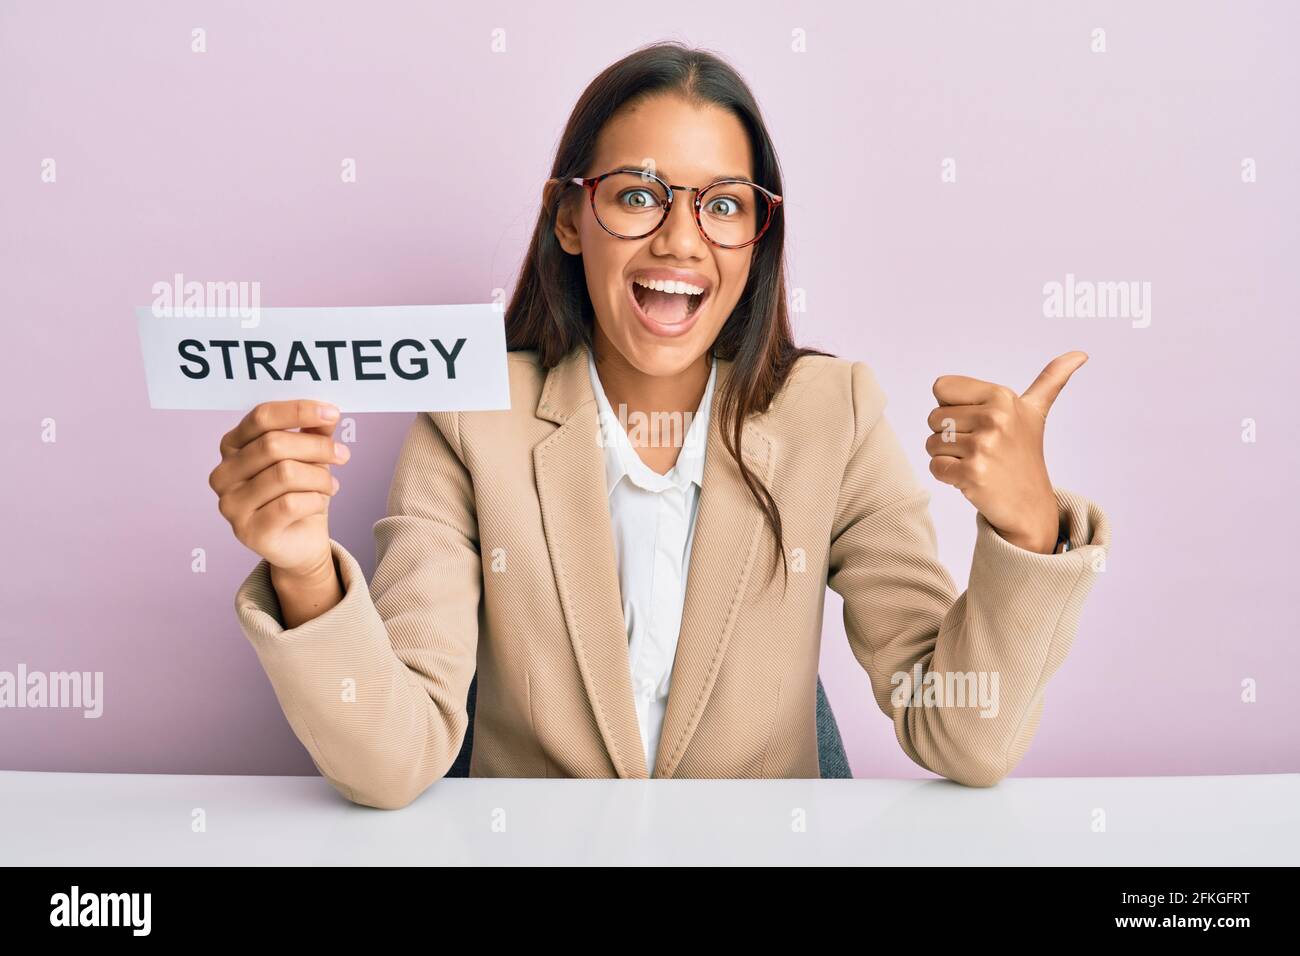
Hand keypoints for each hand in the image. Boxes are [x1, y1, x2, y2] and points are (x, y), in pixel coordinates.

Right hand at [209, 400, 349, 576]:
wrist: (301, 542)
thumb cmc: (300, 493)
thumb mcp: (309, 456)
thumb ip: (313, 431)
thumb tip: (327, 413)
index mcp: (232, 446)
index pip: (261, 417)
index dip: (298, 411)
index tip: (333, 413)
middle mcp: (224, 474)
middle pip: (274, 445)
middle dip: (317, 447)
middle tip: (342, 454)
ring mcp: (231, 505)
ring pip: (285, 474)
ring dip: (319, 477)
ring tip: (331, 485)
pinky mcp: (249, 531)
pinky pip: (291, 504)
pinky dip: (315, 500)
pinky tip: (320, 502)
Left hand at [924, 352, 1087, 553]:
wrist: (1030, 505)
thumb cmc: (1023, 454)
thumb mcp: (1035, 412)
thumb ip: (1051, 380)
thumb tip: (1080, 353)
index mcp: (1002, 396)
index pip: (941, 388)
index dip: (952, 407)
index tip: (977, 421)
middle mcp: (995, 418)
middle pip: (933, 417)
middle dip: (949, 435)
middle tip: (980, 448)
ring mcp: (984, 446)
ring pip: (931, 443)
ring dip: (948, 457)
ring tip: (978, 462)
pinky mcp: (972, 473)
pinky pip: (935, 467)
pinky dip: (947, 476)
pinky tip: (971, 478)